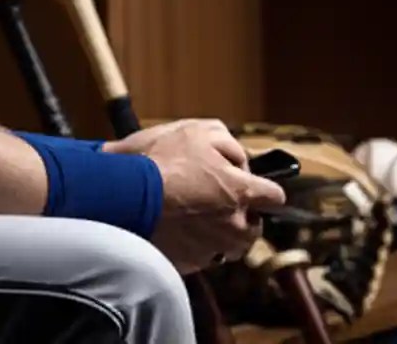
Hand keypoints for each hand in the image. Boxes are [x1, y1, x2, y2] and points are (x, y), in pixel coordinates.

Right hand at [104, 119, 286, 273]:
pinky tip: (173, 230)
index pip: (275, 197)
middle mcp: (233, 226)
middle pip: (253, 228)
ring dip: (218, 235)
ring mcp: (211, 249)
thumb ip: (228, 144)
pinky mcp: (188, 264)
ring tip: (194, 221)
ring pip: (226, 247)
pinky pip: (198, 257)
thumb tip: (238, 160)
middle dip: (241, 217)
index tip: (251, 186)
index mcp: (241, 192)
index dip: (263, 189)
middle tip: (216, 203)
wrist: (122, 195)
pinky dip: (190, 246)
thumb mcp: (197, 132)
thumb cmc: (160, 160)